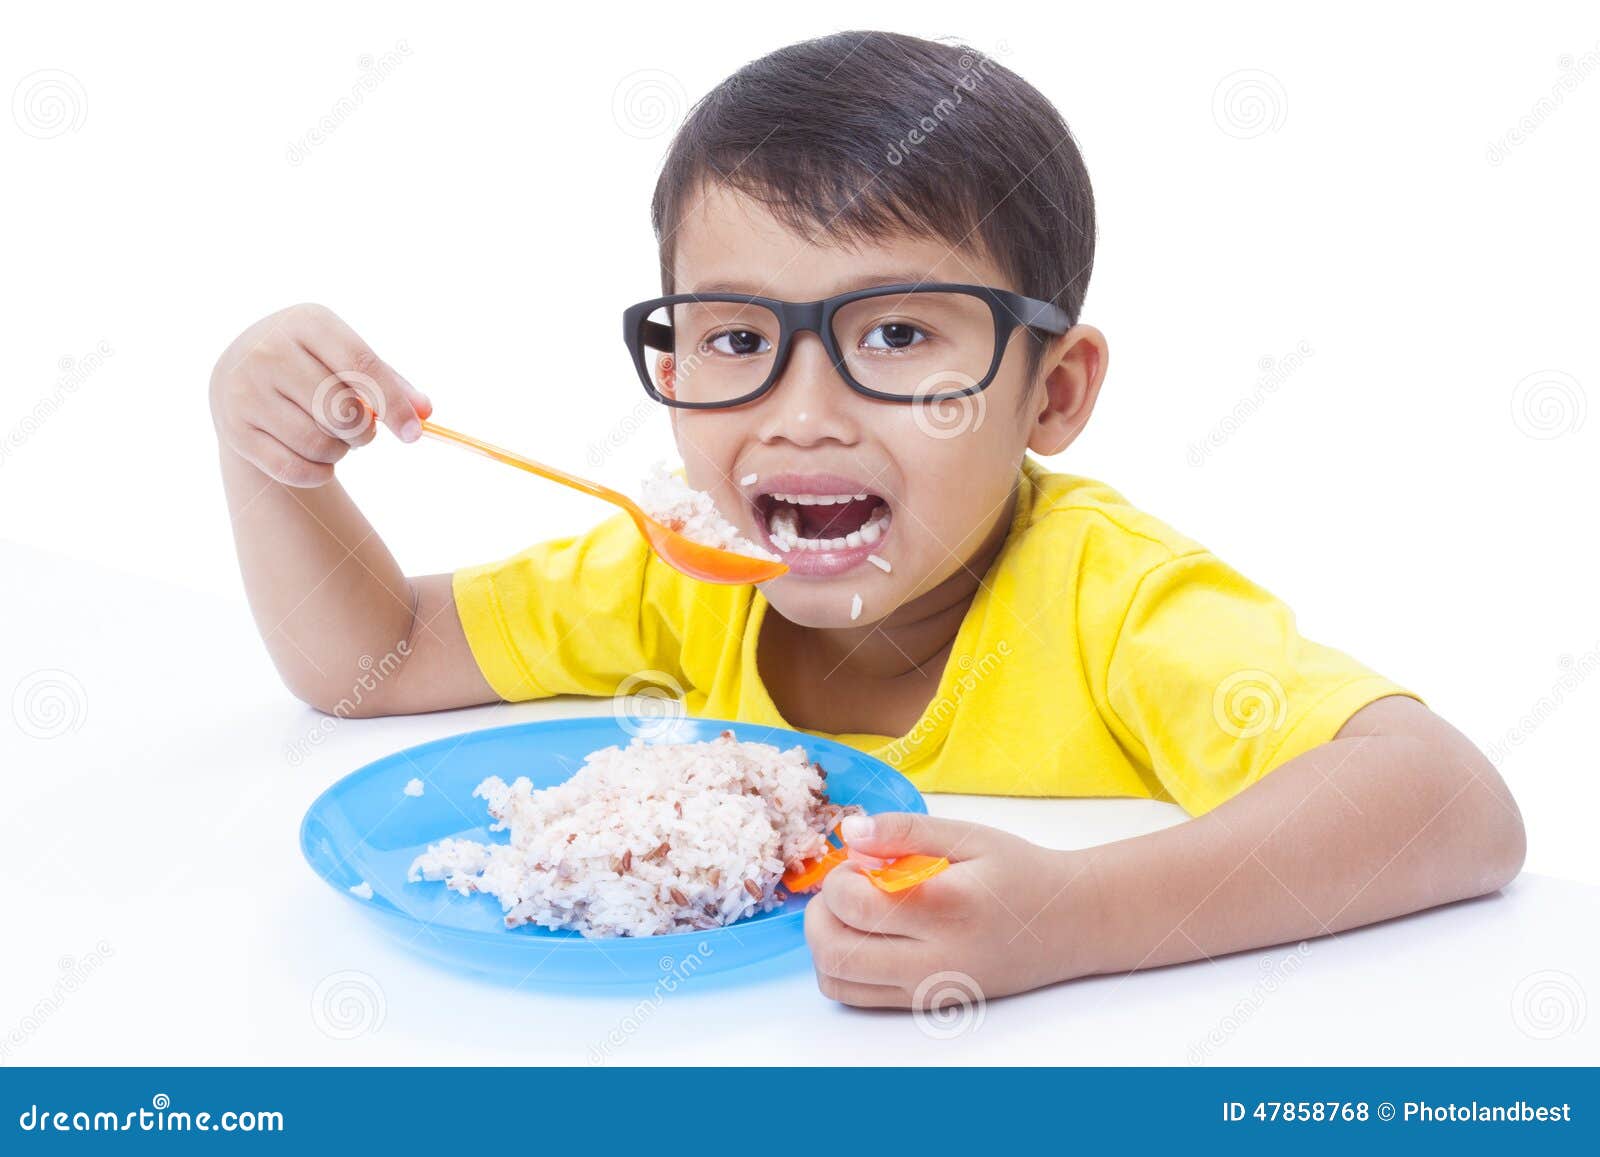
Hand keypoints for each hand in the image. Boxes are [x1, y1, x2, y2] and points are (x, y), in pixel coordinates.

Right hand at [209, 302, 430, 486]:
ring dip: (340, 452)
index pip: (361, 365)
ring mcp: (245, 390)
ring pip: (319, 443)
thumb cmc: (309, 364)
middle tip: (361, 430)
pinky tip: (320, 462)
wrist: (237, 372)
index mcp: (306, 322)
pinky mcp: (235, 429)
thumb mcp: (343, 356)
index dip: (394, 404)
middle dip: (364, 432)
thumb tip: (425, 411)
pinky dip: (319, 473)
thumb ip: (388, 382)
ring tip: (334, 439)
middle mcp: (268, 351)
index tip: (414, 434)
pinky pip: (294, 469)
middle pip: (342, 411)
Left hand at [804, 812, 1093, 1007]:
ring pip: (836, 981)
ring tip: (856, 911)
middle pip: (834, 951)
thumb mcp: (967, 835)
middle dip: (821, 912)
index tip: (862, 861)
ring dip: (826, 941)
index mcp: (946, 909)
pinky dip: (843, 967)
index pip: (855, 904)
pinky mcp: (926, 1005)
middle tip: (848, 886)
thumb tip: (849, 833)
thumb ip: (904, 831)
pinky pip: (857, 997)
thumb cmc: (1019, 874)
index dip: (841, 877)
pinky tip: (869, 936)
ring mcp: (928, 991)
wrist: (1070, 925)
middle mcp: (934, 961)